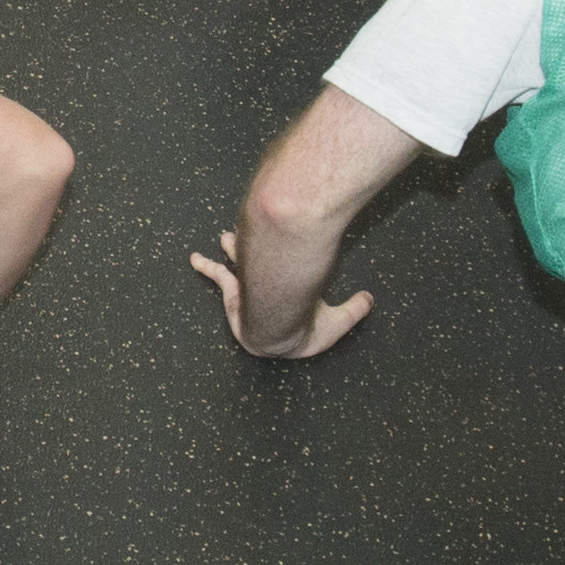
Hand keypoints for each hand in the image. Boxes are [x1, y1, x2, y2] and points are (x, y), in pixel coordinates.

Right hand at [188, 234, 374, 360]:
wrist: (277, 326)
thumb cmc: (305, 327)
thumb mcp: (339, 319)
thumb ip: (355, 309)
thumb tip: (370, 299)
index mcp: (289, 317)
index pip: (292, 303)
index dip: (296, 292)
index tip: (301, 276)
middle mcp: (267, 305)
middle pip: (263, 277)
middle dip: (262, 259)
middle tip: (269, 246)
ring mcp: (249, 297)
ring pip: (241, 268)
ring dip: (235, 252)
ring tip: (225, 237)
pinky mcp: (234, 293)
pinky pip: (219, 277)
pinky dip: (207, 268)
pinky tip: (195, 258)